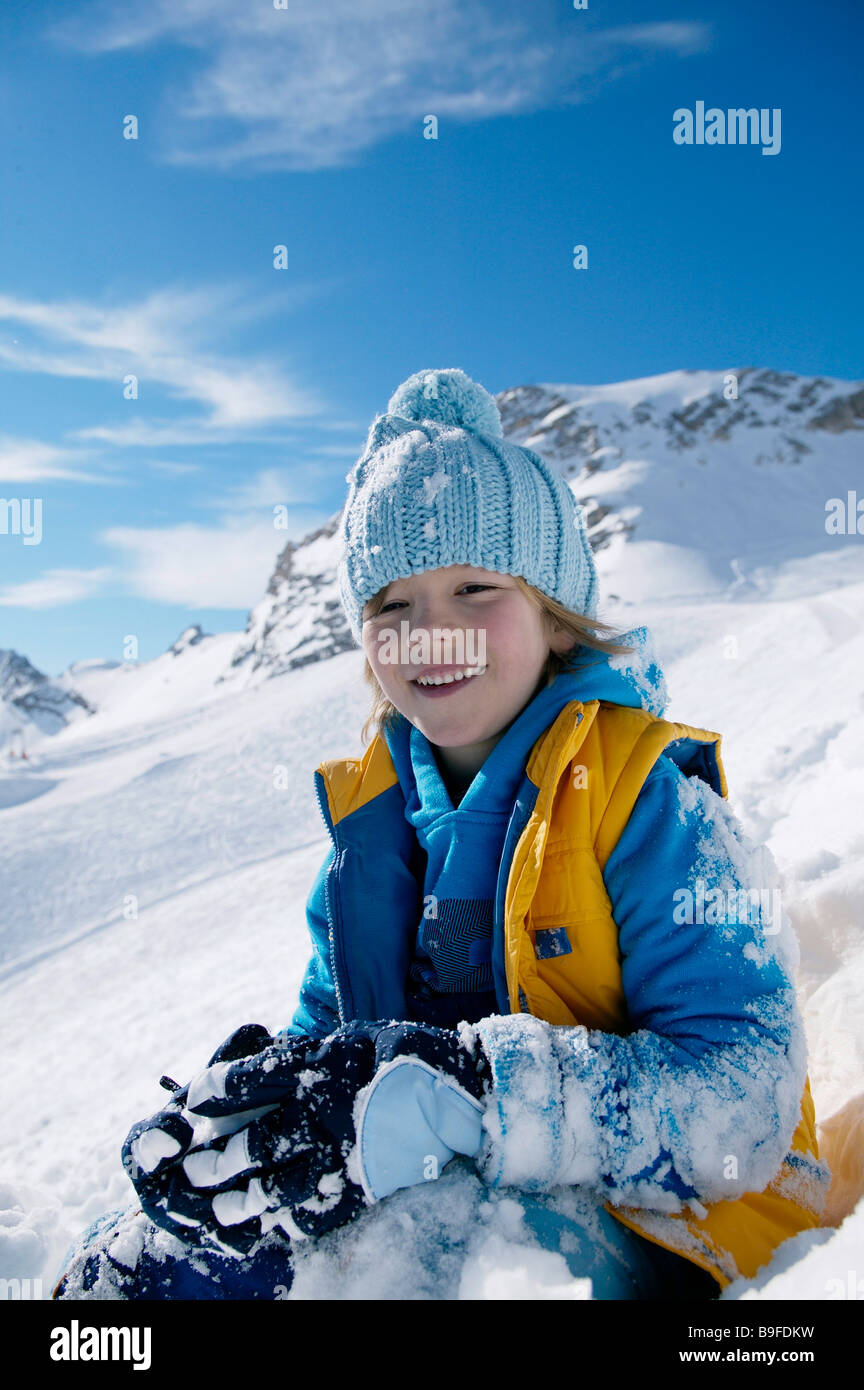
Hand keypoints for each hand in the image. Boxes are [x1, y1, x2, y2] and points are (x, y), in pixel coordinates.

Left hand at [122, 1020, 491, 1256]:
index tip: (192, 1100)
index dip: (216, 1091)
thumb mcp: (347, 1039)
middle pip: (256, 1139)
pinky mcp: (359, 1186)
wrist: (458, 1093)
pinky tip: (259, 1228)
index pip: (252, 1080)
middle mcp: (325, 1112)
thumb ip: (303, 1055)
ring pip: (276, 1183)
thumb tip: (255, 1065)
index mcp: (322, 1067)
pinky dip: (280, 1222)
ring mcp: (343, 1153)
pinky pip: (311, 1211)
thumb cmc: (398, 1056)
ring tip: (216, 1205)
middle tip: (190, 1168)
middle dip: (217, 1156)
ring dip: (239, 1196)